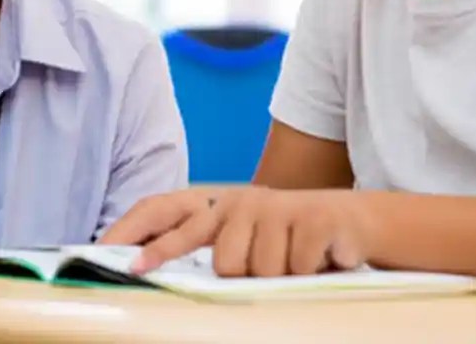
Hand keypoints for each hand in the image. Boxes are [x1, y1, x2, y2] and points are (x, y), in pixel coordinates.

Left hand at [100, 186, 376, 276]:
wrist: (349, 221)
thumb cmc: (285, 238)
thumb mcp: (243, 237)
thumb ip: (207, 247)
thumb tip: (152, 267)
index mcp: (218, 206)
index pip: (168, 213)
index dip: (146, 239)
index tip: (126, 263)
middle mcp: (243, 200)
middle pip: (225, 262)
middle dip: (245, 274)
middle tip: (265, 266)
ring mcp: (277, 206)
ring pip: (263, 268)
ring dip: (282, 275)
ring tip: (294, 261)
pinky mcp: (313, 217)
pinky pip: (298, 265)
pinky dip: (309, 270)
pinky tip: (317, 258)